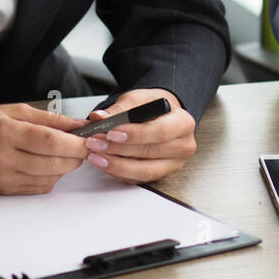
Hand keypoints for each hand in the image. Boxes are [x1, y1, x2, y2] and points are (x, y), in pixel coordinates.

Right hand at [0, 103, 90, 194]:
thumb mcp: (14, 111)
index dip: (77, 143)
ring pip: (49, 178)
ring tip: (65, 152)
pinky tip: (48, 164)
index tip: (92, 139)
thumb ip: (49, 119)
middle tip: (84, 145)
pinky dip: (51, 177)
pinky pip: (38, 188)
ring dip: (65, 167)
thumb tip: (80, 125)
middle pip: (54, 163)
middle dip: (76, 156)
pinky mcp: (3, 191)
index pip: (51, 142)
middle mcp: (3, 159)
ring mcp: (3, 178)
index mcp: (6, 133)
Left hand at [78, 88, 195, 183]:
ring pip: (143, 171)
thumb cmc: (152, 108)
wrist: (161, 117)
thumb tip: (99, 117)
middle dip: (119, 149)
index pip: (161, 131)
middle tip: (95, 142)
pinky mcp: (160, 175)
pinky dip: (117, 172)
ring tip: (95, 155)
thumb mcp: (138, 99)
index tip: (112, 133)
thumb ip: (119, 109)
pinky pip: (137, 179)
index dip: (136, 134)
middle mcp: (183, 146)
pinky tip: (103, 163)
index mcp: (183, 123)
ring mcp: (173, 164)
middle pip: (150, 152)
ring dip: (115, 164)